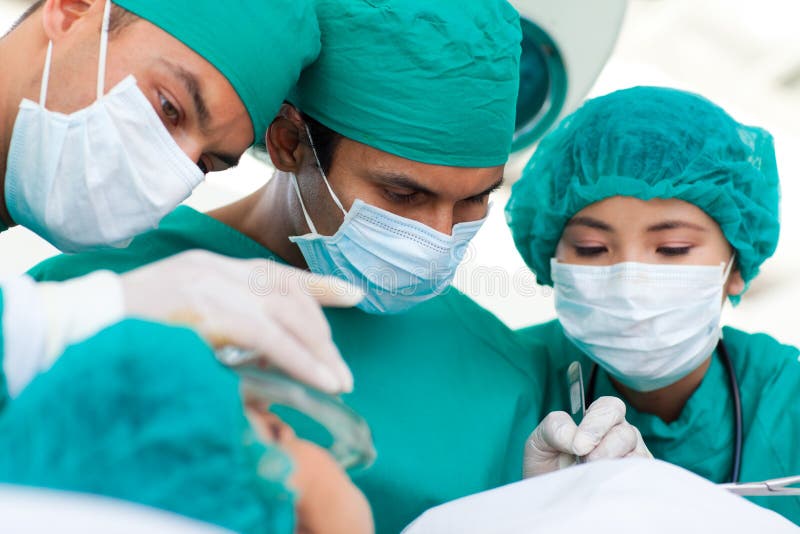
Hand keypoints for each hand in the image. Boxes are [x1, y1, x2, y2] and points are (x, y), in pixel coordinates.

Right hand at [121, 250, 363, 392]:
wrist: (84, 322)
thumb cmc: (128, 327)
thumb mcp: (182, 316)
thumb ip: (221, 325)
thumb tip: (260, 354)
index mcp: (214, 268)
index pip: (277, 272)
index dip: (319, 286)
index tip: (354, 296)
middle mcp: (220, 269)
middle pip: (290, 295)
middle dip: (322, 333)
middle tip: (342, 368)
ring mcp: (216, 286)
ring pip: (288, 315)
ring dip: (319, 350)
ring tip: (339, 379)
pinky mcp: (212, 311)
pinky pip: (270, 338)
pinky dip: (300, 360)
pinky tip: (321, 379)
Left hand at [523, 396, 651, 476]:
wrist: (548, 500)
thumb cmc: (546, 466)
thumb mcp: (540, 441)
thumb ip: (554, 427)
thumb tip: (574, 436)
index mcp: (598, 422)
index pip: (610, 408)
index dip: (597, 423)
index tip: (579, 445)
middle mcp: (619, 438)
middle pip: (627, 432)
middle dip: (606, 446)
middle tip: (587, 461)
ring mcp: (630, 461)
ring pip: (637, 456)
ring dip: (613, 465)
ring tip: (592, 476)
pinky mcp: (636, 484)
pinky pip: (641, 479)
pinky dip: (624, 481)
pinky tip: (606, 487)